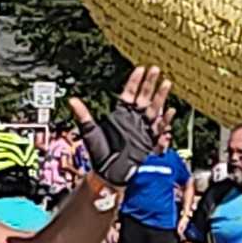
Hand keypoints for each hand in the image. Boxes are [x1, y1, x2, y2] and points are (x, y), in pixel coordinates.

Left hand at [69, 65, 170, 186]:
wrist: (108, 173)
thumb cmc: (99, 154)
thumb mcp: (89, 131)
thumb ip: (83, 115)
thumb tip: (71, 101)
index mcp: (121, 115)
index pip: (130, 93)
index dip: (135, 81)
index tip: (140, 69)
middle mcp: (133, 120)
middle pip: (145, 97)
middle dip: (150, 84)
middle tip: (156, 70)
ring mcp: (142, 129)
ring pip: (154, 109)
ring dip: (160, 97)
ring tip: (166, 84)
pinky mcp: (148, 141)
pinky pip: (158, 129)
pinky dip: (164, 120)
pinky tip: (169, 111)